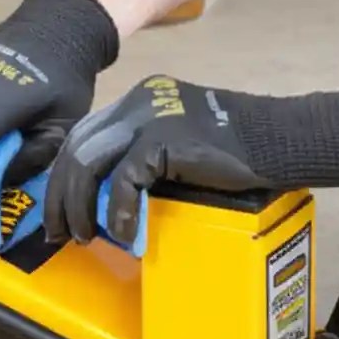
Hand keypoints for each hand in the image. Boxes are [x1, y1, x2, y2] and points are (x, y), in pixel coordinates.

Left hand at [44, 75, 338, 245]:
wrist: (279, 141)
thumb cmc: (236, 155)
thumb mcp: (178, 149)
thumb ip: (144, 161)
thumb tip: (108, 202)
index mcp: (138, 101)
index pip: (82, 136)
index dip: (62, 176)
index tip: (59, 209)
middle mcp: (137, 102)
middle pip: (76, 149)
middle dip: (61, 196)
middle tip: (60, 232)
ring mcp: (149, 117)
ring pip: (88, 162)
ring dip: (80, 206)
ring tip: (84, 237)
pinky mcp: (164, 138)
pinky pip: (123, 178)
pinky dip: (117, 210)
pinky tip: (122, 232)